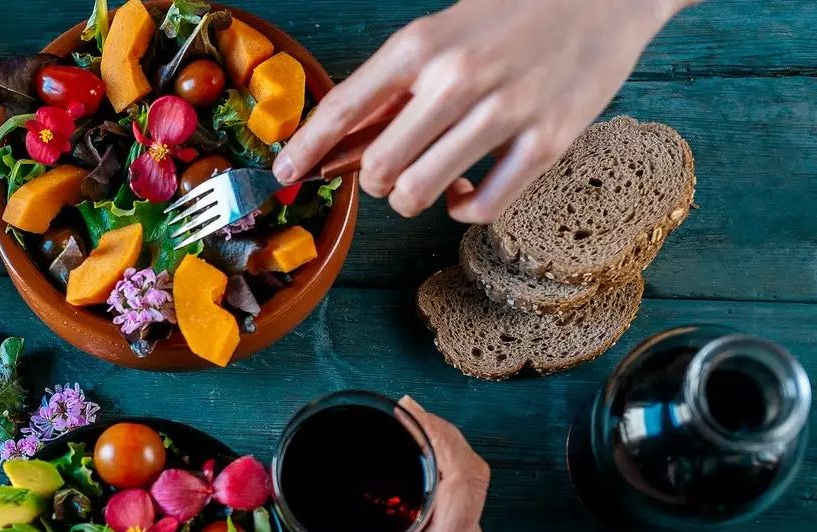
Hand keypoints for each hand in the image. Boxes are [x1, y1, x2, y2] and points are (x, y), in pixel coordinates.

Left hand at [274, 0, 696, 222]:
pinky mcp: (547, 141)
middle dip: (376, 180)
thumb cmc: (513, 14)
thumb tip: (343, 143)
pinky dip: (461, 211)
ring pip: (421, 192)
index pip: (344, 107)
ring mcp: (505, 111)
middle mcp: (458, 78)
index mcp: (422, 45)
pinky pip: (480, 208)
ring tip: (433, 179)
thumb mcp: (442, 33)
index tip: (283, 172)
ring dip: (415, 198)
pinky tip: (464, 193)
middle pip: (380, 166)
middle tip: (391, 171)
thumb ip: (396, 88)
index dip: (305, 146)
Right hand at [296, 396, 491, 531]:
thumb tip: (286, 524)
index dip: (438, 432)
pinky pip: (461, 513)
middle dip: (438, 434)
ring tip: (399, 439)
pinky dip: (439, 485)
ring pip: (469, 492)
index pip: (462, 475)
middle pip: (472, 473)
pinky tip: (405, 485)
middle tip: (395, 415)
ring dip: (441, 459)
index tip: (405, 408)